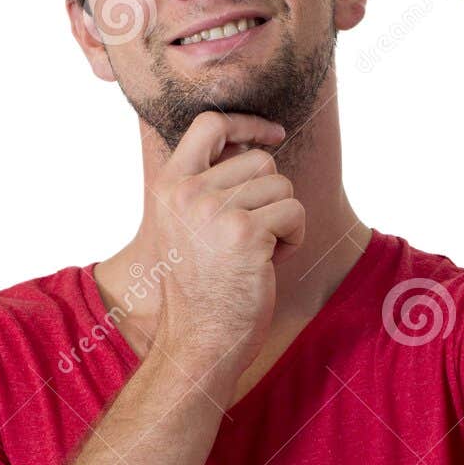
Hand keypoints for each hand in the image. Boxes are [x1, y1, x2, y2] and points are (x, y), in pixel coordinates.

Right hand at [148, 110, 305, 378]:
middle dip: (270, 197)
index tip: (273, 134)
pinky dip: (293, 240)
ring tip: (255, 254)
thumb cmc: (201, 288)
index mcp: (169, 185)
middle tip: (251, 238)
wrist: (198, 341)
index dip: (247, 123)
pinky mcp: (247, 234)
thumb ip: (208, 184)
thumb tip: (256, 145)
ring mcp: (216, 211)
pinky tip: (267, 266)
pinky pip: (295, 213)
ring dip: (282, 221)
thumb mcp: (185, 225)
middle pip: (260, 161)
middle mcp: (188, 193)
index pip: (209, 123)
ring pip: (282, 187)